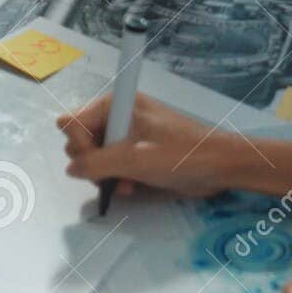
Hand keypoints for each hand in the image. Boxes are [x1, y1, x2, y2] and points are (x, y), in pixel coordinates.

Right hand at [57, 93, 233, 199]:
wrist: (219, 166)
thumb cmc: (180, 155)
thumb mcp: (134, 160)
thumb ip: (96, 163)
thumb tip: (72, 168)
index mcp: (116, 105)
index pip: (72, 122)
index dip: (80, 145)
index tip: (99, 160)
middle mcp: (118, 116)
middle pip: (81, 141)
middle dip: (92, 163)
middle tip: (113, 175)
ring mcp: (127, 134)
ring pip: (94, 157)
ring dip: (106, 175)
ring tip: (127, 184)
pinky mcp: (136, 151)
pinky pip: (112, 165)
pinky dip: (118, 177)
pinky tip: (132, 187)